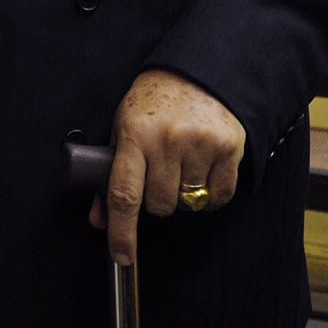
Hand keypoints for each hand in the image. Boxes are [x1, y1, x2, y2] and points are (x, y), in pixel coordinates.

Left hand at [92, 68, 245, 265]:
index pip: (124, 194)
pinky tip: (202, 170)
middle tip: (158, 175)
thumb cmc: (152, 102)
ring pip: (188, 202)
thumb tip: (98, 220)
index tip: (121, 256)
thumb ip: (110, 175)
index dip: (121, 231)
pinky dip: (210, 194)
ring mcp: (199, 144)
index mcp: (133, 134)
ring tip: (180, 165)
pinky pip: (218, 197)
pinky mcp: (228, 148)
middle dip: (156, 201)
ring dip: (183, 195)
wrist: (196, 72)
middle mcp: (166, 140)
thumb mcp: (122, 128)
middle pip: (159, 205)